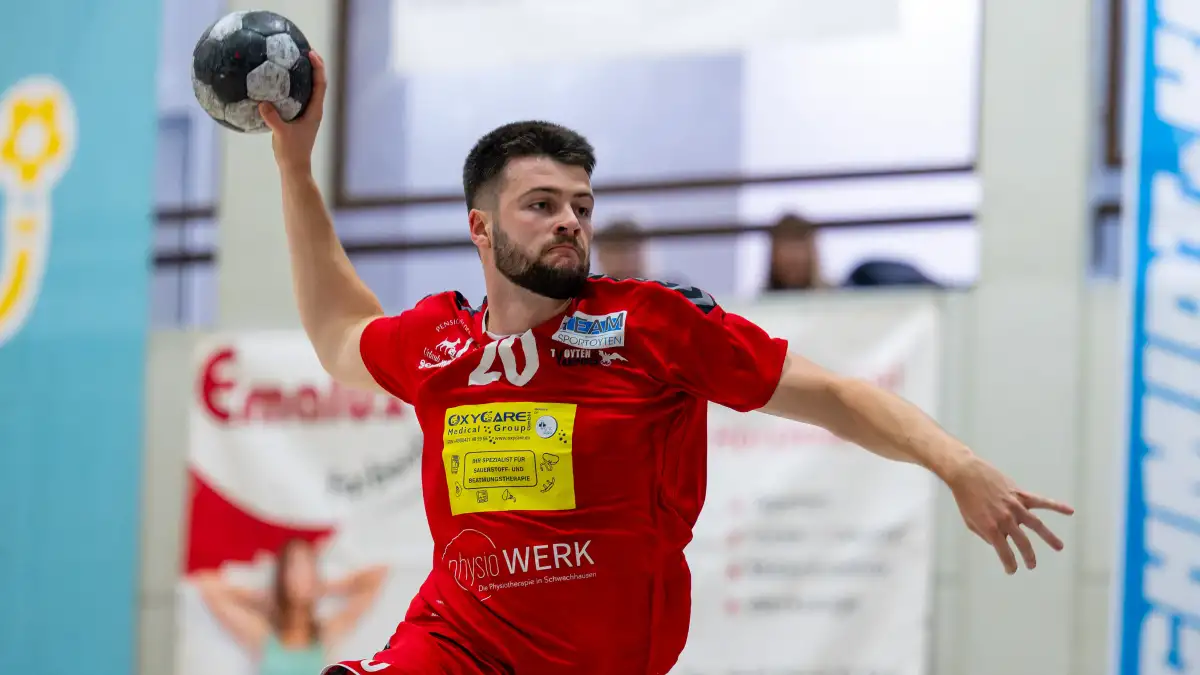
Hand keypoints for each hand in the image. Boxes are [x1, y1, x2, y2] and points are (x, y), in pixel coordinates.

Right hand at [259, 50, 326, 172]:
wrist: (294, 167)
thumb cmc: (291, 152)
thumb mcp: (281, 134)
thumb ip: (273, 119)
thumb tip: (263, 103)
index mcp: (314, 111)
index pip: (320, 84)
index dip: (318, 67)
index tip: (311, 53)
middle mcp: (313, 110)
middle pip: (317, 82)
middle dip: (312, 65)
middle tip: (303, 49)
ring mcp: (306, 114)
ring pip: (307, 89)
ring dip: (302, 74)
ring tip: (291, 59)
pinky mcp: (297, 118)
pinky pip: (294, 96)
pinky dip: (289, 86)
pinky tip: (275, 81)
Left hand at [946, 455, 1074, 573]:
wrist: (966, 474)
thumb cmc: (966, 499)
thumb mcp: (970, 522)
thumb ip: (986, 534)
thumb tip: (1000, 541)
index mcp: (991, 527)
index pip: (1004, 551)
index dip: (1009, 563)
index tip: (1012, 570)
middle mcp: (1005, 519)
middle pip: (1022, 542)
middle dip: (1028, 556)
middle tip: (1032, 565)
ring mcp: (1015, 506)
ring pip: (1036, 524)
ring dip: (1049, 537)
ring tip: (1060, 547)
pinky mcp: (1020, 494)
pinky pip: (1041, 502)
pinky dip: (1056, 506)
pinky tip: (1070, 511)